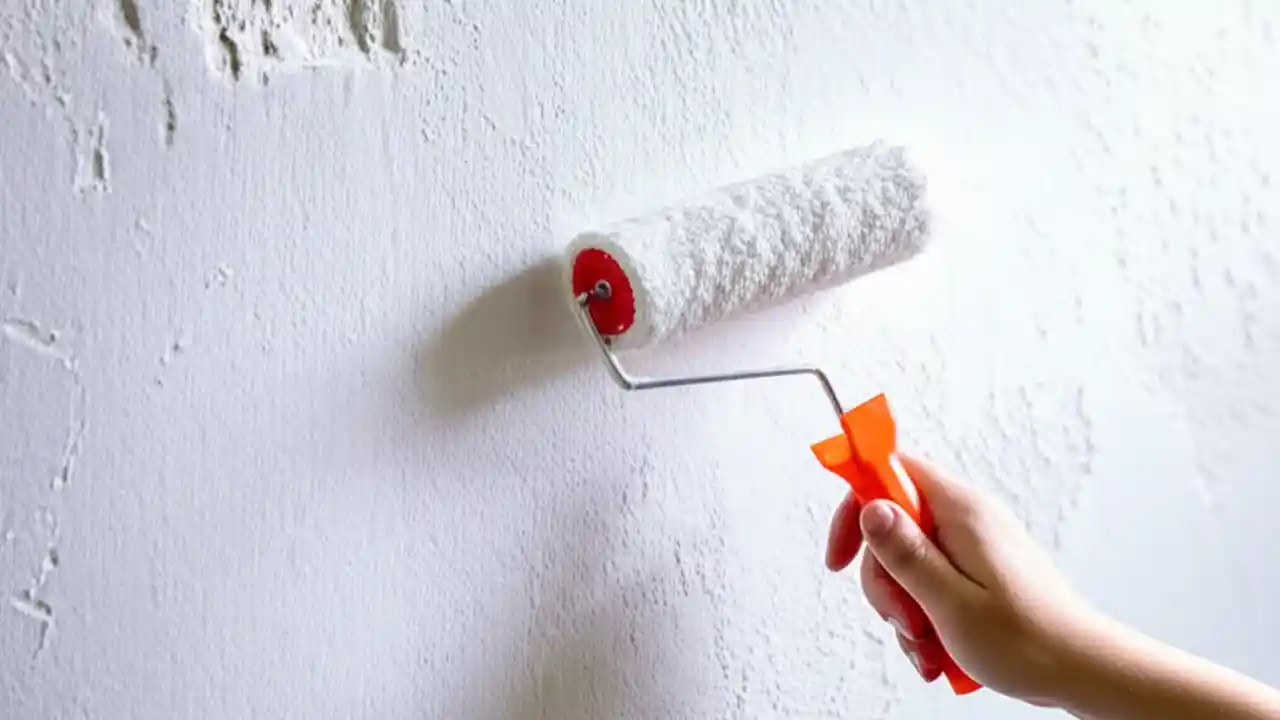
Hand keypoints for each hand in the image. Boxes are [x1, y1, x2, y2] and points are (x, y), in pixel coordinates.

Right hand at [825, 454, 1102, 706]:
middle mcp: (966, 520)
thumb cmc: (1031, 641)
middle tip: (903, 615)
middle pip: (891, 526)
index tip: (841, 547)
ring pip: (905, 561)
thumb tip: (870, 509)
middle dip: (883, 578)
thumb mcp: (949, 600)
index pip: (891, 470)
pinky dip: (923, 616)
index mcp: (962, 512)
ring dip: (903, 606)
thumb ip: (905, 552)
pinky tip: (936, 647)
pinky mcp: (975, 571)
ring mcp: (971, 545)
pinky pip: (927, 582)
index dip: (857, 502)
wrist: (1081, 670)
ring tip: (926, 641)